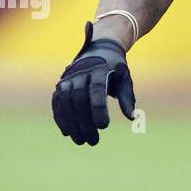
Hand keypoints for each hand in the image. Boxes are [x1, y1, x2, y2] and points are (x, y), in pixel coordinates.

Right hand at [52, 21, 135, 145]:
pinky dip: (60, 117)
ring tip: (80, 141)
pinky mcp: (61, 84)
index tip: (103, 126)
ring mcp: (69, 78)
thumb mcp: (126, 79)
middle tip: (93, 142)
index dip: (98, 108)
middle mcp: (81, 72)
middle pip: (79, 99)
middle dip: (84, 122)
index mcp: (100, 70)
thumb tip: (132, 117)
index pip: (97, 90)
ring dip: (71, 123)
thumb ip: (128, 98)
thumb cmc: (116, 68)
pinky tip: (67, 132)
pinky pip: (57, 102)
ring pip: (66, 102)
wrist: (99, 49)